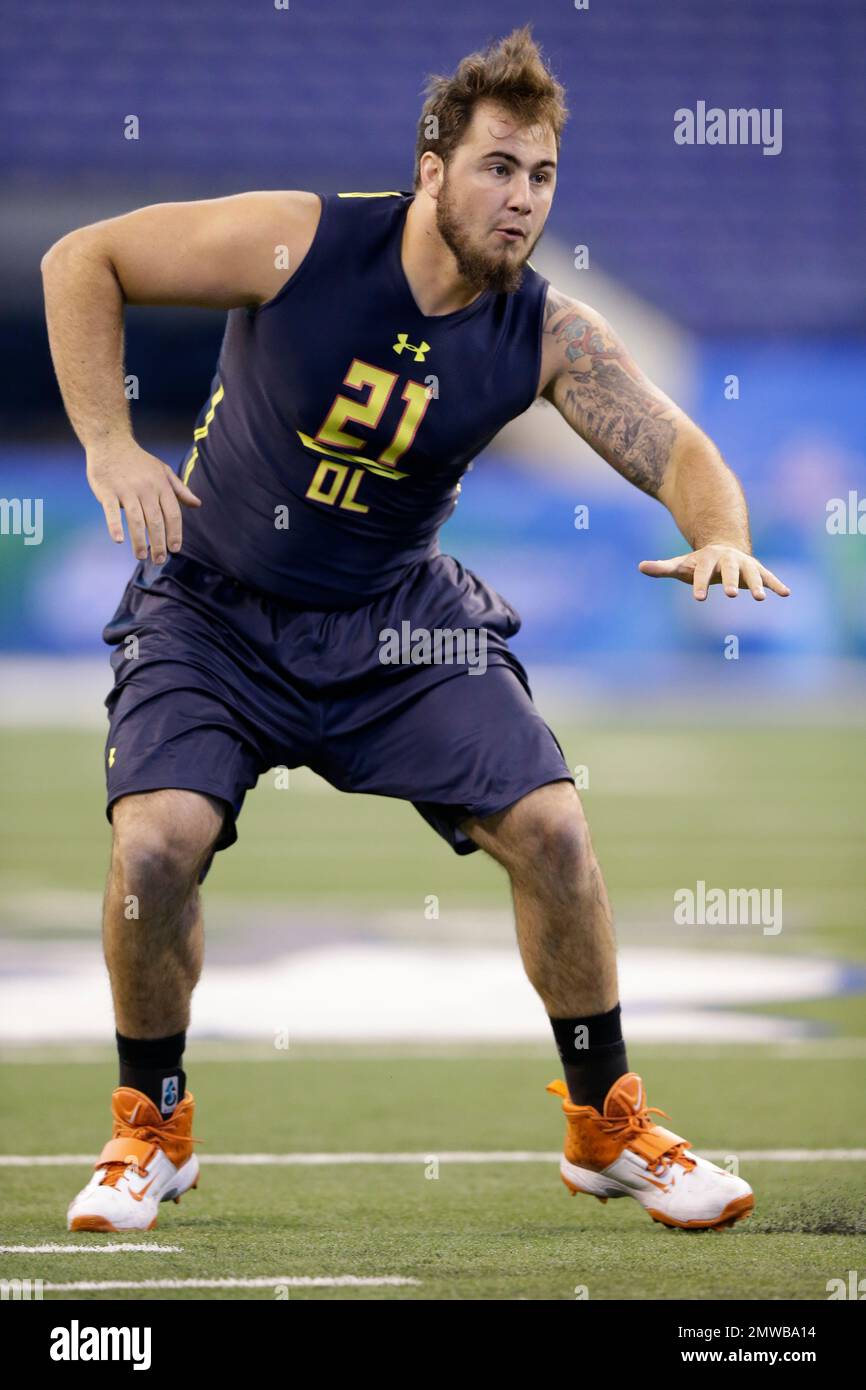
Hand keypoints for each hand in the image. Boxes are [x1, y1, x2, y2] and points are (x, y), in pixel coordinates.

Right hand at [86, 440, 201, 563]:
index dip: (175, 533)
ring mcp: (126, 490)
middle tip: (159, 560)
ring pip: (136, 519)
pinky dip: (115, 526)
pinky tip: (119, 540)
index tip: (175, 549)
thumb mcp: (163, 471)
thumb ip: (180, 490)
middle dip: (159, 543)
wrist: (110, 442)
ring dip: (140, 540)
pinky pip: (112, 511)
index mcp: (161, 485)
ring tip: (141, 556)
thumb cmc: (138, 461)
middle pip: (156, 521)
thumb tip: (197, 504)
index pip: (173, 514)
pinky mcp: (107, 491)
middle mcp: (146, 488)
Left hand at [638, 544, 789, 600]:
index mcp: (708, 559)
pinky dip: (777, 584)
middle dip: (730, 581)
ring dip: (757, 585)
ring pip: (752, 573)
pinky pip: (768, 577)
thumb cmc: (699, 562)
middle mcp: (728, 559)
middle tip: (730, 595)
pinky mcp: (757, 570)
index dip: (700, 584)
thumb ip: (663, 568)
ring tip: (760, 598)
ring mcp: (745, 564)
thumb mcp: (681, 565)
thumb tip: (640, 566)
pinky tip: (786, 594)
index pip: (702, 572)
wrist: (723, 548)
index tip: (698, 598)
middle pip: (729, 570)